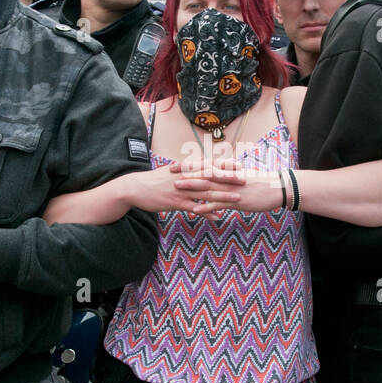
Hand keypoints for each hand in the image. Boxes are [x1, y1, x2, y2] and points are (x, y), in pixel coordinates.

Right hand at [122, 164, 242, 214]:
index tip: (239, 165)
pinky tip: (217, 217)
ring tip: (237, 199)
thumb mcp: (170, 172)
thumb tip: (194, 169)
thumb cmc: (154, 181)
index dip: (224, 165)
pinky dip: (206, 213)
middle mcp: (186, 178)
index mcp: (186, 169)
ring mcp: (181, 190)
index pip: (209, 165)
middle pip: (211, 178)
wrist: (135, 188)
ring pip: (206, 193)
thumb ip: (184, 171)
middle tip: (245, 180)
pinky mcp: (175, 202)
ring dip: (222, 196)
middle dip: (229, 179)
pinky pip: (194, 208)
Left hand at [171, 159, 287, 213]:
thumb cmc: (262, 184)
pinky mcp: (236, 201)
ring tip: (176, 188)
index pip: (205, 167)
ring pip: (208, 187)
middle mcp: (227, 178)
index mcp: (227, 172)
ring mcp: (231, 189)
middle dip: (185, 173)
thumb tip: (221, 177)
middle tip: (169, 172)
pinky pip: (218, 204)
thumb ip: (230, 177)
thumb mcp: (243, 178)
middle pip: (202, 174)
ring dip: (191, 188)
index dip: (189, 166)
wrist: (277, 188)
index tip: (175, 165)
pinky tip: (194, 210)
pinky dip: (206, 207)